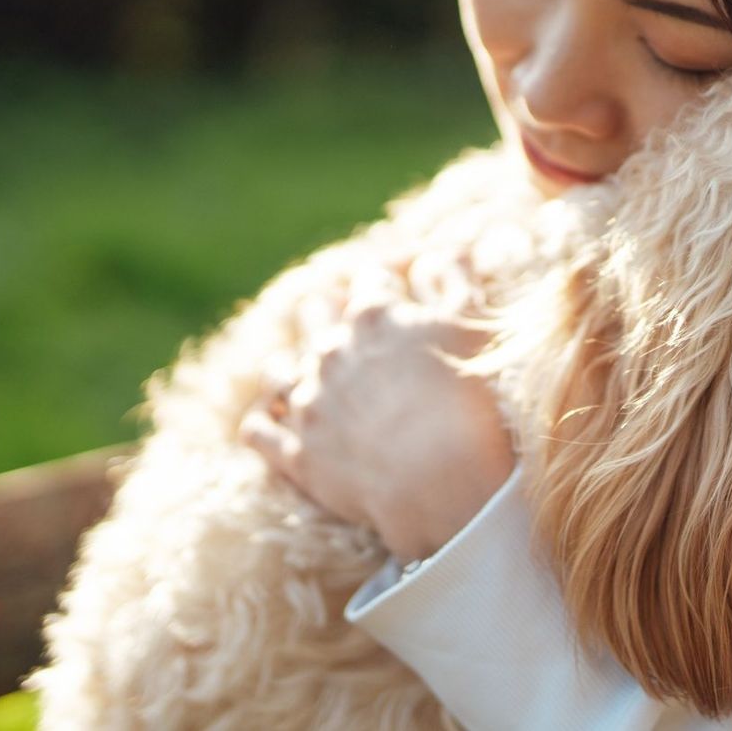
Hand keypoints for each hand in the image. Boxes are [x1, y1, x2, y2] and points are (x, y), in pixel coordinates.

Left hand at [241, 301, 516, 560]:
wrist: (442, 481)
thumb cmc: (467, 401)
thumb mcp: (473, 327)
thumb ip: (455, 282)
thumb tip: (447, 251)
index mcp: (373, 315)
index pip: (371, 280)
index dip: (387, 284)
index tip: (398, 295)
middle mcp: (329, 350)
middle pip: (315, 311)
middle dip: (329, 314)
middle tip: (348, 329)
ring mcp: (308, 401)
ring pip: (277, 368)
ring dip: (290, 366)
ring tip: (306, 375)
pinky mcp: (296, 452)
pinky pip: (259, 429)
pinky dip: (264, 422)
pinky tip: (274, 421)